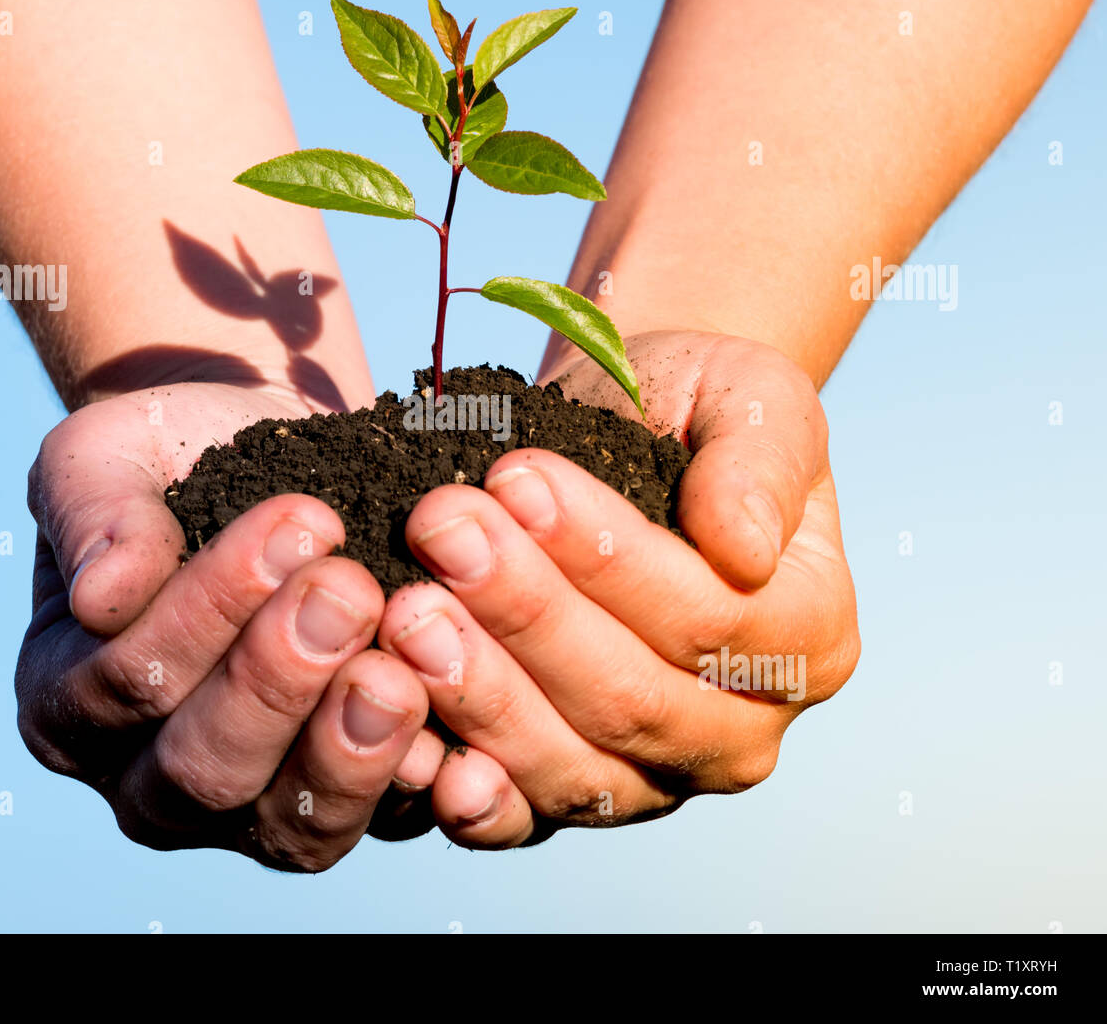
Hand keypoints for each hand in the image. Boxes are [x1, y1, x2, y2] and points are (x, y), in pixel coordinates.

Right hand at [16, 381, 435, 871]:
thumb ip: (95, 515)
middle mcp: (146, 778)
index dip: (210, 611)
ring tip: (396, 673)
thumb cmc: (178, 457)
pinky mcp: (339, 806)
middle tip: (349, 589)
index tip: (295, 524)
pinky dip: (415, 785)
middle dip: (278, 679)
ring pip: (288, 826)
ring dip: (346, 751)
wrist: (276, 464)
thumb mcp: (110, 457)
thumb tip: (101, 596)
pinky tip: (451, 734)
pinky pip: (378, 825)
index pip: (128, 679)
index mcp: (70, 700)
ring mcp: (247, 808)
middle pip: (202, 771)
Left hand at [376, 331, 859, 847]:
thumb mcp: (751, 399)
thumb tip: (746, 548)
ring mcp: (658, 778)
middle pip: (628, 697)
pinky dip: (470, 795)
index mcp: (808, 640)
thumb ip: (758, 463)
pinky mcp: (576, 792)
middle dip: (525, 614)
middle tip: (439, 532)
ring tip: (407, 612)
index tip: (516, 478)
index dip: (604, 556)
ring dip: (481, 694)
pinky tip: (417, 755)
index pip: (703, 617)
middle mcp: (743, 730)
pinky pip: (524, 817)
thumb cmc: (694, 410)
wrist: (629, 433)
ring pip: (571, 765)